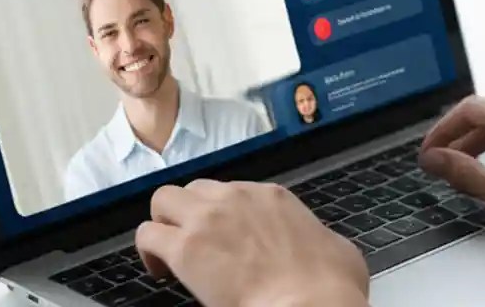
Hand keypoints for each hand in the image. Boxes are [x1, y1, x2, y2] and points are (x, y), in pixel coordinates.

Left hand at [136, 180, 367, 306]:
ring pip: (164, 200)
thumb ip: (319, 239)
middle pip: (194, 189)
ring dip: (165, 224)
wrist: (309, 302)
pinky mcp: (186, 248)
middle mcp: (237, 198)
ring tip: (171, 255)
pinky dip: (149, 251)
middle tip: (194, 244)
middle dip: (188, 213)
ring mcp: (208, 219)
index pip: (232, 192)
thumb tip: (324, 249)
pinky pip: (147, 235)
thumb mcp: (336, 249)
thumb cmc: (328, 284)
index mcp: (273, 197)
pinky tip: (162, 272)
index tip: (226, 240)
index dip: (223, 216)